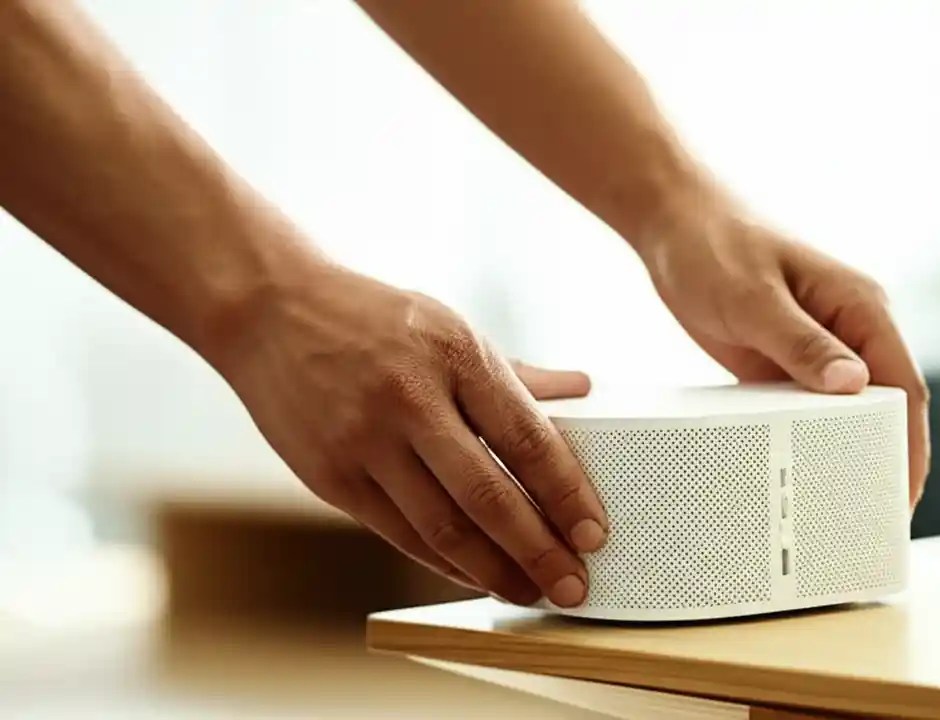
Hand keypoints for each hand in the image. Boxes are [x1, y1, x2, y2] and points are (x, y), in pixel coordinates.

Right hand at [211, 263, 607, 606]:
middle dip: (539, 550)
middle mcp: (410, 399)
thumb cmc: (374, 318)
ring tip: (531, 592)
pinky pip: (398, 534)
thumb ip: (517, 373)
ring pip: (441, 527)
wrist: (270, 310)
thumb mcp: (451, 327)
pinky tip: (476, 576)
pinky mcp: (330, 475)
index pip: (527, 437)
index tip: (596, 532)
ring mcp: (364, 441)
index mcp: (454, 354)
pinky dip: (443, 562)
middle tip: (574, 585)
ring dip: (494, 571)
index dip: (567, 494)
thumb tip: (581, 389)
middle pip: (488, 494)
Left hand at [639, 208, 930, 506]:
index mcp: (861, 306)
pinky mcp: (783, 358)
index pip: (905, 385)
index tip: (904, 494)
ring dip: (848, 454)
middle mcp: (848, 328)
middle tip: (877, 519)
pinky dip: (807, 439)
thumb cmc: (714, 244)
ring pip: (846, 411)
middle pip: (885, 406)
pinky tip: (799, 472)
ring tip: (841, 509)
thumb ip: (801, 342)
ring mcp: (817, 344)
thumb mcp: (753, 298)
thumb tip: (854, 385)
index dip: (911, 443)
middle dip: (886, 459)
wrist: (670, 221)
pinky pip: (805, 406)